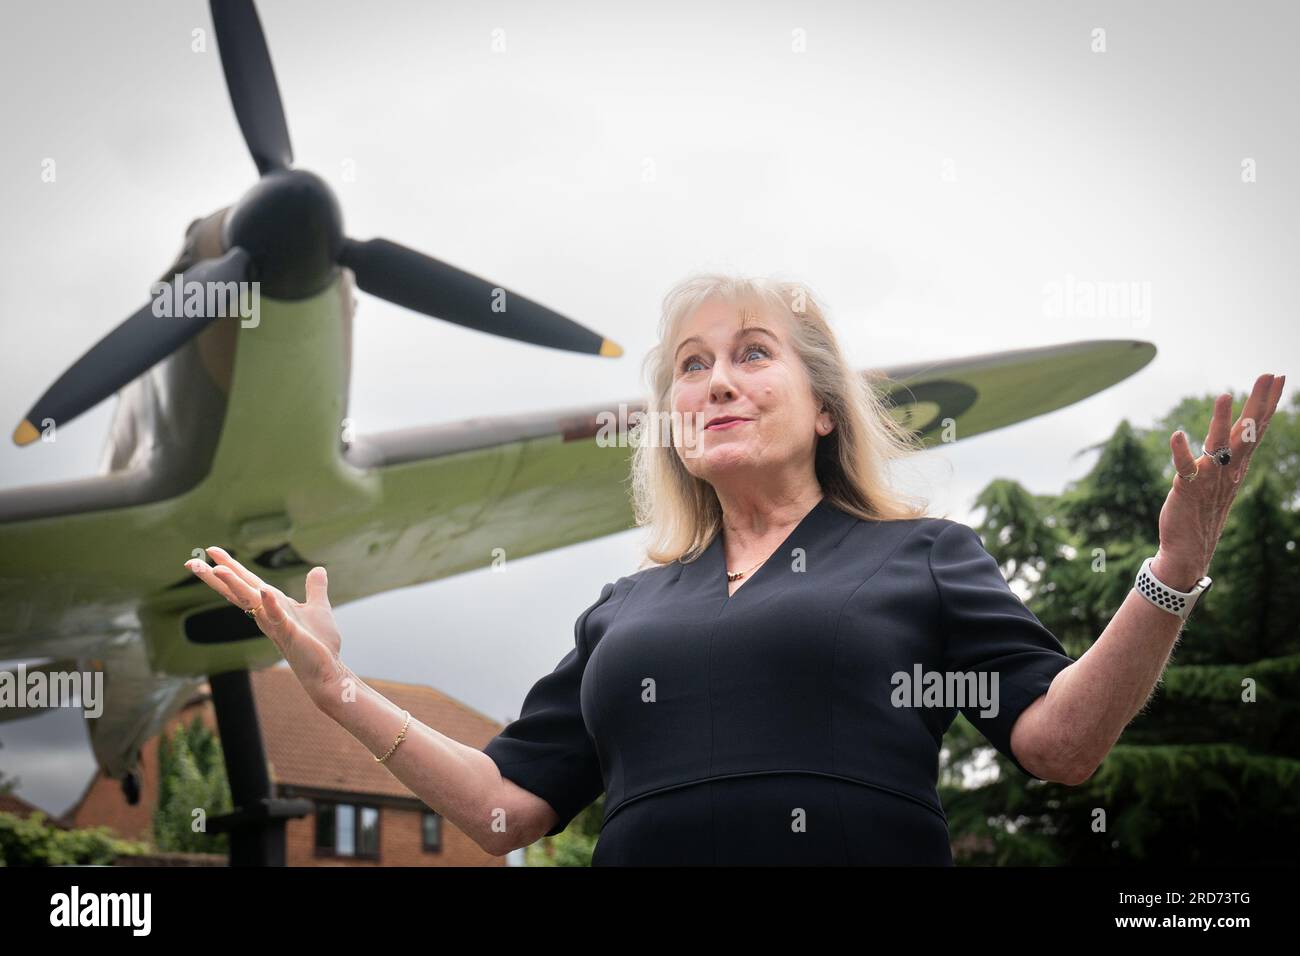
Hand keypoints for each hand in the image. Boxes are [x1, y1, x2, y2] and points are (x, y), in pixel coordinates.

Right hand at [186, 547, 346, 706]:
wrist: (327, 669)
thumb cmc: (318, 642)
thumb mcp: (317, 607)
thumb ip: (314, 588)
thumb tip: (318, 569)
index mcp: (272, 604)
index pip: (246, 582)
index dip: (230, 566)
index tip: (210, 550)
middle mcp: (267, 613)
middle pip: (237, 590)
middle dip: (214, 576)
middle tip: (190, 561)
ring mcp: (276, 624)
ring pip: (250, 601)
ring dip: (235, 585)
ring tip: (218, 569)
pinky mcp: (289, 634)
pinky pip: (277, 617)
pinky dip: (271, 604)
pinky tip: (264, 591)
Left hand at [1153, 372, 1286, 588]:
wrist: (1189, 548)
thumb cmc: (1204, 509)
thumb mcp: (1222, 477)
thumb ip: (1229, 453)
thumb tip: (1240, 430)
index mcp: (1238, 464)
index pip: (1258, 428)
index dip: (1268, 402)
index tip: (1278, 376)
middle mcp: (1229, 469)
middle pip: (1248, 431)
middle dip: (1258, 402)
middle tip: (1268, 374)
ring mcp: (1210, 479)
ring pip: (1219, 446)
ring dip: (1221, 421)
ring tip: (1224, 395)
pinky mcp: (1187, 488)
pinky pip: (1185, 468)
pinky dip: (1181, 452)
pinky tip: (1177, 435)